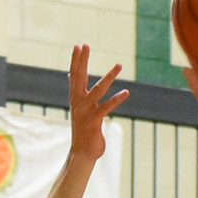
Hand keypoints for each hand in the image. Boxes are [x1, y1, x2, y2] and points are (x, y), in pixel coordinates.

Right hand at [68, 44, 128, 159]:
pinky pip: (107, 107)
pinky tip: (126, 92)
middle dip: (82, 61)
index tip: (78, 45)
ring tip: (119, 64)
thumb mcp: (79, 108)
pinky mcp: (94, 121)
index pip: (74, 75)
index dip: (76, 60)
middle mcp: (78, 102)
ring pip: (98, 89)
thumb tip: (71, 78)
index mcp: (76, 98)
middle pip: (79, 77)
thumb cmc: (84, 130)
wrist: (82, 153)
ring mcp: (85, 111)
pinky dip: (117, 99)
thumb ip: (77, 93)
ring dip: (109, 76)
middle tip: (85, 44)